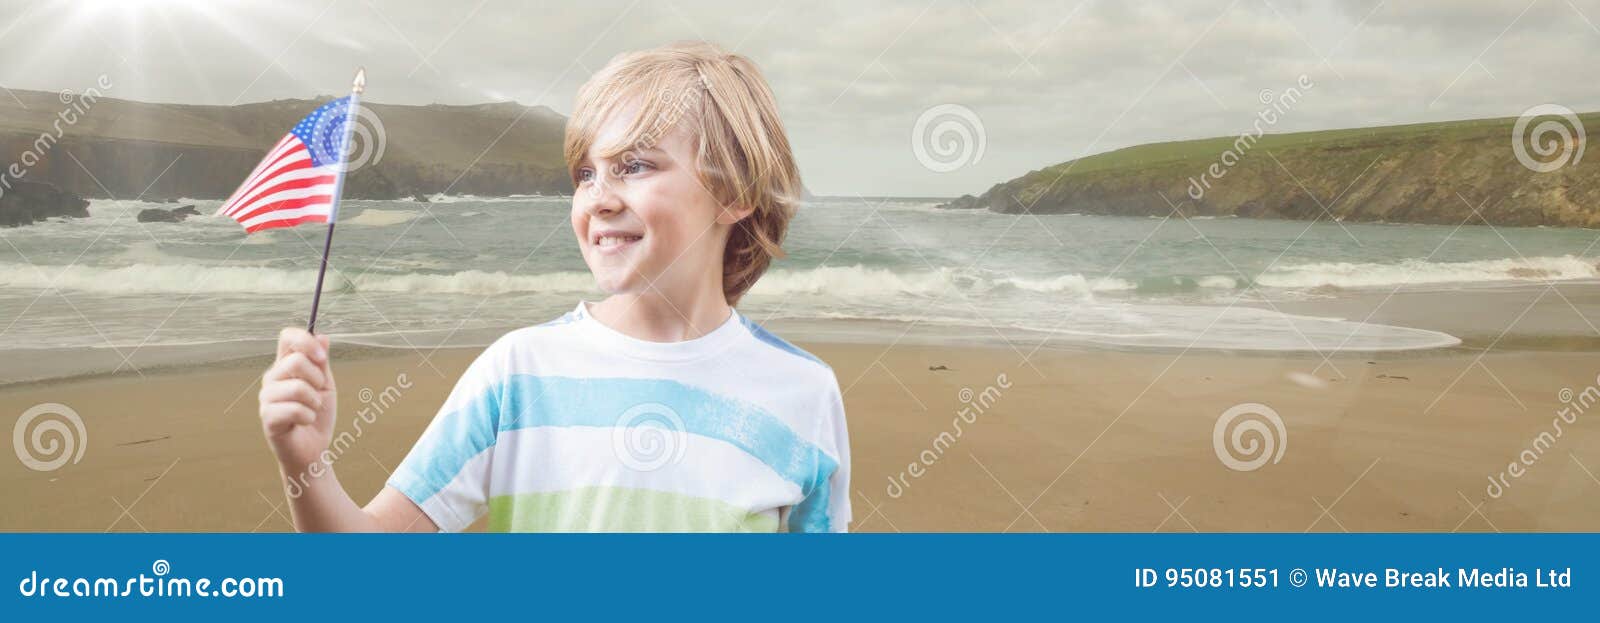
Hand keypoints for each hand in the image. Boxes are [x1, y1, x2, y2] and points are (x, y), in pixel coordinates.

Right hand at [259, 327, 335, 469]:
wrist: (312, 449)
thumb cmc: (317, 414)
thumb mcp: (325, 385)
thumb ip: (322, 362)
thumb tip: (322, 336)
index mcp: (285, 365)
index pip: (287, 337)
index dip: (305, 341)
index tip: (322, 358)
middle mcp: (272, 378)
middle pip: (296, 361)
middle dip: (317, 379)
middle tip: (318, 394)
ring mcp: (266, 398)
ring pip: (298, 387)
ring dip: (314, 401)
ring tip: (312, 410)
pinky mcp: (267, 418)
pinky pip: (295, 409)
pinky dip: (308, 416)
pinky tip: (304, 422)